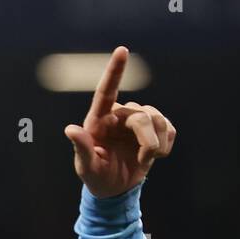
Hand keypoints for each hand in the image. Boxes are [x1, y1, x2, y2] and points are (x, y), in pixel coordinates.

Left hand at [64, 47, 175, 197]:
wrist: (115, 188)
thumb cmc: (96, 176)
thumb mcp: (86, 167)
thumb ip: (82, 148)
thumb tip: (70, 129)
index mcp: (98, 120)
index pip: (106, 91)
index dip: (114, 71)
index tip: (122, 50)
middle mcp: (119, 115)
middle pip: (142, 116)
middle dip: (148, 141)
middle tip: (144, 159)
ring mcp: (138, 119)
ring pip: (159, 120)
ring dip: (157, 145)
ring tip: (145, 159)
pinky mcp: (155, 128)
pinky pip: (169, 129)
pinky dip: (166, 145)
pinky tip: (155, 156)